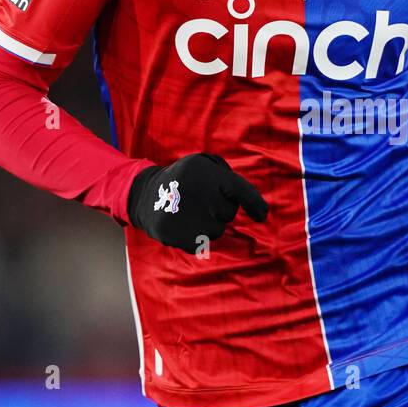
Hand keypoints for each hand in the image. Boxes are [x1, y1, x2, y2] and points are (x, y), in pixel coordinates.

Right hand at [127, 152, 267, 251]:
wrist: (146, 195)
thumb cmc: (184, 178)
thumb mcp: (203, 163)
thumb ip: (227, 176)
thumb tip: (251, 202)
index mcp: (207, 174)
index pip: (241, 191)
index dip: (255, 204)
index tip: (261, 215)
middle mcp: (200, 196)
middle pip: (228, 213)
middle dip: (220, 208)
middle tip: (199, 199)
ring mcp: (190, 219)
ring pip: (217, 229)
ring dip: (209, 223)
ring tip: (188, 210)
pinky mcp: (180, 237)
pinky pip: (203, 243)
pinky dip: (196, 236)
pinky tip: (182, 223)